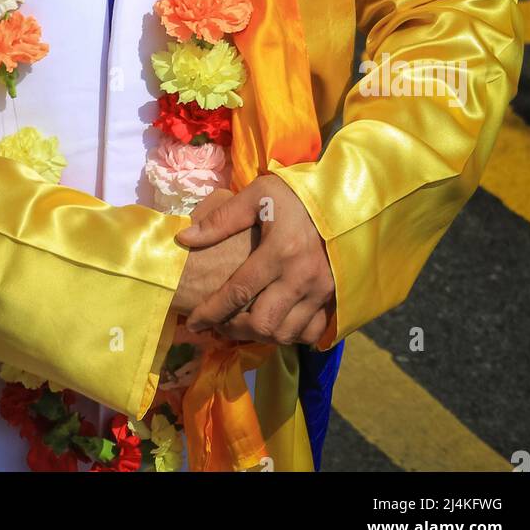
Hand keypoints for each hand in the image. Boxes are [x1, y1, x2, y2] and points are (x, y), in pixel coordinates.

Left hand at [175, 174, 335, 347]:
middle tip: (219, 323)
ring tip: (244, 324)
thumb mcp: (257, 195)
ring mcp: (321, 290)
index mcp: (279, 252)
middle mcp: (301, 277)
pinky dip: (291, 334)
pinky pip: (311, 332)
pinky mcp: (334, 296)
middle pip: (263, 323)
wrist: (345, 196)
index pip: (237, 293)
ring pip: (286, 334)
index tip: (193, 323)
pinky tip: (277, 322)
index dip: (211, 312)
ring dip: (261, 335)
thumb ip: (220, 220)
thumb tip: (184, 239)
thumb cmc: (295, 194)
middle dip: (235, 329)